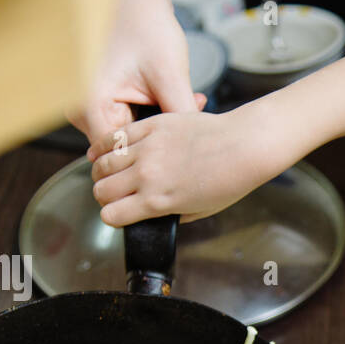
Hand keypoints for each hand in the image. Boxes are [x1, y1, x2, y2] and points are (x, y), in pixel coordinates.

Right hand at [66, 0, 206, 147]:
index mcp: (90, 105)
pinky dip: (155, 111)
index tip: (180, 153)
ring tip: (187, 99)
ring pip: (133, 133)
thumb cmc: (145, 24)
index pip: (120, 155)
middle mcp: (84, 109)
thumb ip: (181, 116)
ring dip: (161, 122)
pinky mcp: (104, 101)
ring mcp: (92, 106)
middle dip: (162, 135)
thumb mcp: (170, 75)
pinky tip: (175, 95)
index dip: (152, 158)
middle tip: (192, 115)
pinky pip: (132, 119)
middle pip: (127, 146)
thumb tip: (195, 151)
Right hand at [88, 106, 282, 225]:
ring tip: (105, 173)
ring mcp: (147, 149)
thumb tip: (155, 214)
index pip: (111, 215)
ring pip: (103, 163)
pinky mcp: (152, 126)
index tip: (118, 213)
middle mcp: (146, 176)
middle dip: (103, 195)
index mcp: (157, 201)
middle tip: (110, 193)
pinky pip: (115, 137)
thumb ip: (172, 215)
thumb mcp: (200, 211)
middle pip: (101, 190)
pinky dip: (103, 146)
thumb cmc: (229, 180)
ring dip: (100, 172)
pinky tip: (101, 151)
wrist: (244, 147)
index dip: (112, 217)